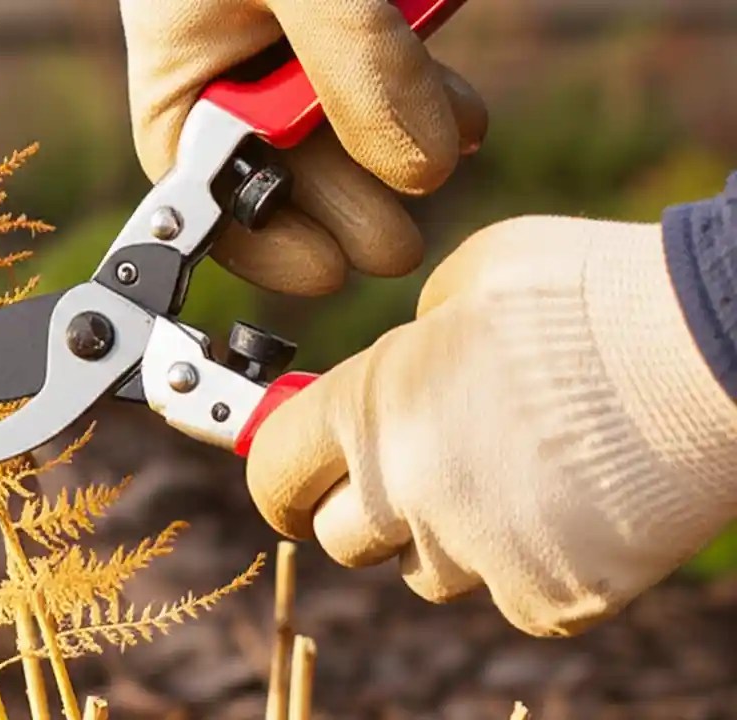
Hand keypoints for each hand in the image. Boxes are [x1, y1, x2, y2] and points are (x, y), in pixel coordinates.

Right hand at [119, 0, 488, 295]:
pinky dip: (420, 91)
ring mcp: (289, 47)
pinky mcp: (347, 21)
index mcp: (178, 81)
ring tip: (446, 156)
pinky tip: (456, 110)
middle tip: (399, 241)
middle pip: (288, 169)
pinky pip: (382, 69)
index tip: (326, 268)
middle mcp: (229, 74)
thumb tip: (421, 168)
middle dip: (348, 201)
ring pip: (346, 122)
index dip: (264, 237)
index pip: (208, 192)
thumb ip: (355, 65)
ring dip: (397, 146)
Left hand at [245, 216, 736, 636]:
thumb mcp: (466, 282)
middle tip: (408, 472)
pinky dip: (527, 561)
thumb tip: (395, 373)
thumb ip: (408, 341)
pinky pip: (509, 593)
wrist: (713, 349)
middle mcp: (409, 494)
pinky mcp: (550, 599)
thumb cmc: (590, 293)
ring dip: (447, 535)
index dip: (281, 473)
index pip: (273, 473)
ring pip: (426, 572)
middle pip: (340, 539)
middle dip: (363, 508)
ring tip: (512, 472)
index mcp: (371, 410)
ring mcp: (479, 555)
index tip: (291, 476)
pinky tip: (569, 503)